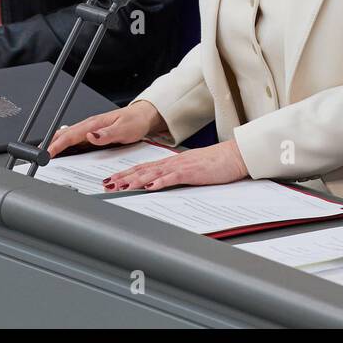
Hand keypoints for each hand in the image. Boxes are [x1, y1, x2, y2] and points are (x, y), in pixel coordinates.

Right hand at [46, 101, 163, 156]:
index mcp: (94, 124)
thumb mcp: (124, 129)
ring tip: (46, 156)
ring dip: (57, 145)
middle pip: (65, 135)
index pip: (71, 135)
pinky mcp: (93, 134)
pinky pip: (76, 140)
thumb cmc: (135, 121)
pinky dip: (66, 146)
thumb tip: (91, 136)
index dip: (57, 144)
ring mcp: (90, 130)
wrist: (143, 116)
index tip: (47, 153)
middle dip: (51, 145)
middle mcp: (90, 126)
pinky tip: (63, 153)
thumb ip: (107, 134)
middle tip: (40, 157)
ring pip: (69, 137)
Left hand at [102, 139, 248, 191]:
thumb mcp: (193, 169)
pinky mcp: (192, 172)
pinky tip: (150, 187)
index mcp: (173, 162)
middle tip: (107, 184)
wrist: (234, 155)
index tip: (113, 179)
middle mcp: (173, 162)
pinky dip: (160, 182)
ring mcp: (182, 166)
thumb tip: (164, 184)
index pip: (145, 167)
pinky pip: (173, 177)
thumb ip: (178, 175)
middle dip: (124, 177)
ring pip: (154, 173)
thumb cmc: (217, 163)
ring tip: (121, 187)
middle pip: (144, 170)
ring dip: (136, 180)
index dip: (127, 173)